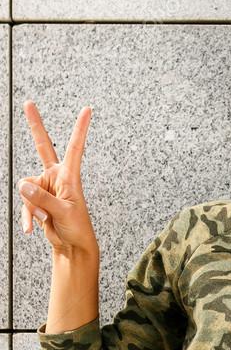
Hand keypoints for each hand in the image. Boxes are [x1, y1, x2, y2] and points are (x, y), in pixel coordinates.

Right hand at [17, 101, 99, 257]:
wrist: (71, 246)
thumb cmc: (77, 228)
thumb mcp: (62, 213)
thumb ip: (43, 199)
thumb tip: (24, 186)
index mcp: (70, 176)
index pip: (75, 147)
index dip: (80, 128)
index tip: (88, 110)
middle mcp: (57, 177)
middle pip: (42, 146)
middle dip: (35, 125)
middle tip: (28, 103)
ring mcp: (45, 187)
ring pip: (26, 188)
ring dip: (32, 206)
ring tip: (45, 218)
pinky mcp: (37, 199)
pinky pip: (24, 202)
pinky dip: (26, 215)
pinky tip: (31, 228)